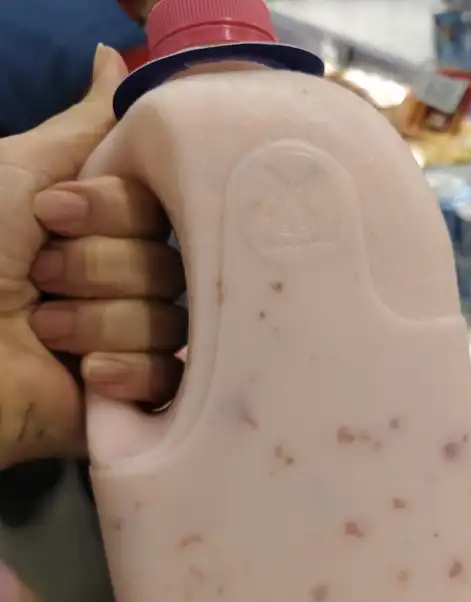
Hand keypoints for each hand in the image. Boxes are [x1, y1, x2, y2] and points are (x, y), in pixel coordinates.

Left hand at [0, 45, 185, 468]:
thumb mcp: (21, 171)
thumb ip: (85, 127)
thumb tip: (115, 55)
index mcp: (101, 228)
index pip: (158, 209)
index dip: (114, 212)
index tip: (53, 216)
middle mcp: (123, 279)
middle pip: (168, 264)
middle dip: (96, 270)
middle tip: (37, 281)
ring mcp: (131, 341)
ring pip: (169, 320)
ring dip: (96, 321)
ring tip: (43, 332)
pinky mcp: (136, 397)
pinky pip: (171, 376)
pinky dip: (125, 371)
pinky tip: (84, 375)